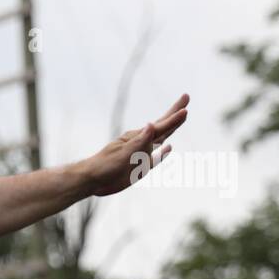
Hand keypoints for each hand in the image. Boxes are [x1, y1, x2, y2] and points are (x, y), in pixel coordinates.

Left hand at [75, 93, 189, 197]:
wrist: (92, 181)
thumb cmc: (104, 166)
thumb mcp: (123, 153)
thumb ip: (139, 141)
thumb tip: (152, 124)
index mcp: (137, 138)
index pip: (160, 126)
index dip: (174, 119)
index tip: (186, 109)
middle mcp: (141, 143)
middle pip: (163, 126)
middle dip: (175, 113)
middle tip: (186, 98)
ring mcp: (141, 154)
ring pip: (161, 139)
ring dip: (172, 128)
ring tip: (181, 116)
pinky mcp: (140, 167)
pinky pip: (156, 158)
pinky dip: (163, 153)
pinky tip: (169, 148)